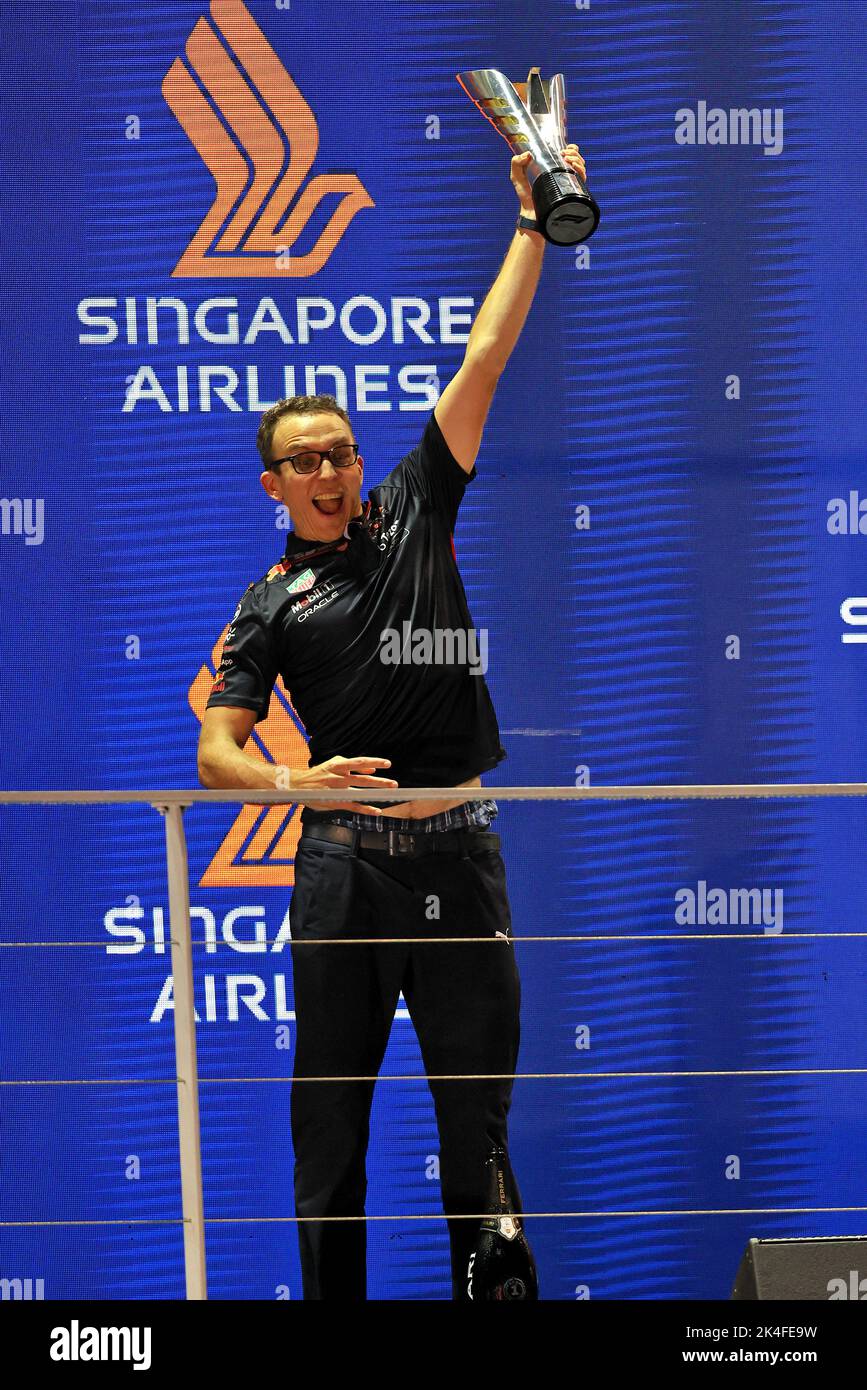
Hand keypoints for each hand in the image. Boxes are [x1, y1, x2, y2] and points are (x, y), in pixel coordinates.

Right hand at [281, 755, 398, 814]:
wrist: (298, 785)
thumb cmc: (318, 774)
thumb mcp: (334, 764)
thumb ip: (352, 766)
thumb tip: (371, 770)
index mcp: (338, 765)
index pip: (360, 762)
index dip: (375, 762)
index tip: (387, 764)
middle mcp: (339, 777)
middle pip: (363, 779)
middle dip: (380, 782)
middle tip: (394, 783)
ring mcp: (337, 791)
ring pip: (360, 792)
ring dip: (376, 793)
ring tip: (389, 794)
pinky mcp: (336, 802)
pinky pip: (353, 806)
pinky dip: (366, 809)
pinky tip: (376, 810)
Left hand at [511, 142, 587, 215]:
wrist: (531, 214)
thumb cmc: (525, 197)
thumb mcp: (517, 177)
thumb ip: (516, 163)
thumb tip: (528, 154)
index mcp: (555, 168)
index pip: (569, 155)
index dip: (572, 149)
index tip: (566, 148)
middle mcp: (564, 175)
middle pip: (577, 159)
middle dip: (573, 152)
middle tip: (563, 154)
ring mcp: (569, 184)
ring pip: (581, 166)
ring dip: (576, 158)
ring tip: (567, 159)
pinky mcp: (572, 193)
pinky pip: (582, 179)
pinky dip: (580, 170)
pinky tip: (573, 166)